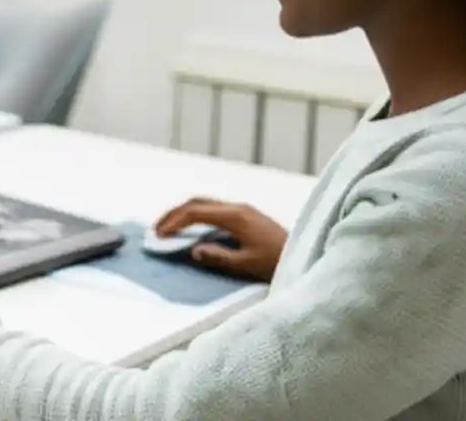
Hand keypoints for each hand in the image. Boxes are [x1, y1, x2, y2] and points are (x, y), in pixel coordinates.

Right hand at [154, 197, 287, 281]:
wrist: (308, 255)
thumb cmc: (278, 262)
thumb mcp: (247, 264)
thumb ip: (218, 257)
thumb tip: (193, 250)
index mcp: (235, 216)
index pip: (195, 212)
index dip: (174, 222)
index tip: (159, 235)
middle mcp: (238, 207)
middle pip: (198, 201)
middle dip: (174, 213)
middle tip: (157, 229)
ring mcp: (244, 209)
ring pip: (206, 203)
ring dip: (185, 213)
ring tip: (170, 228)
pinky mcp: (248, 215)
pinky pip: (215, 209)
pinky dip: (198, 215)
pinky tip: (193, 229)